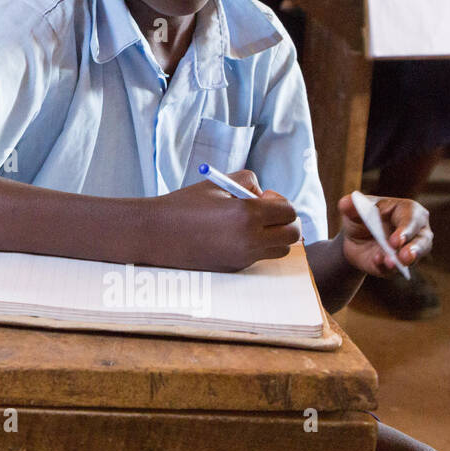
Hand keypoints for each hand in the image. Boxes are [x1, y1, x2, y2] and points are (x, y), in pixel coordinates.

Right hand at [153, 170, 301, 271]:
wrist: (157, 233)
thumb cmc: (185, 205)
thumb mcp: (217, 183)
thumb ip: (248, 182)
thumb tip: (266, 197)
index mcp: (247, 213)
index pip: (288, 211)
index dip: (281, 202)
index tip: (265, 198)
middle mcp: (250, 239)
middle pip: (292, 234)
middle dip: (285, 222)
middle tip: (266, 213)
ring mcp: (243, 257)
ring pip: (280, 250)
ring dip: (274, 237)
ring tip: (250, 226)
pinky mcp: (235, 268)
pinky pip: (259, 257)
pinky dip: (255, 247)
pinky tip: (231, 237)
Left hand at [336, 193, 432, 276]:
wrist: (353, 238)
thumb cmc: (361, 217)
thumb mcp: (352, 210)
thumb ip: (349, 205)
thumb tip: (346, 203)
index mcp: (408, 211)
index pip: (412, 218)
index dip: (405, 229)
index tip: (395, 241)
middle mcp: (416, 231)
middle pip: (422, 240)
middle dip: (414, 249)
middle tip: (404, 256)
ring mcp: (410, 250)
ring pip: (415, 257)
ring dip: (404, 261)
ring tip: (390, 263)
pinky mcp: (399, 265)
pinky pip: (396, 269)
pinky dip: (386, 267)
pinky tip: (377, 263)